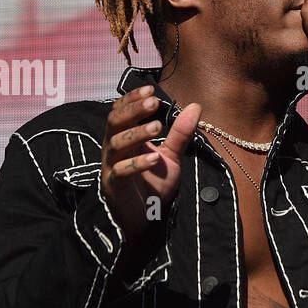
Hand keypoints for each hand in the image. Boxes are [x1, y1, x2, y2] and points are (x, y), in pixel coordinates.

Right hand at [101, 86, 200, 243]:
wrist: (145, 217)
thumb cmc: (153, 184)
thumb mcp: (171, 156)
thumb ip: (180, 133)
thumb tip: (195, 106)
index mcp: (125, 137)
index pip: (122, 111)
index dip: (133, 99)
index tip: (151, 90)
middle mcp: (114, 148)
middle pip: (115, 122)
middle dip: (133, 110)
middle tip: (153, 102)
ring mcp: (112, 166)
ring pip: (116, 144)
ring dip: (137, 133)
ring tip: (157, 127)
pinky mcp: (114, 185)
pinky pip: (121, 171)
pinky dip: (138, 163)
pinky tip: (155, 158)